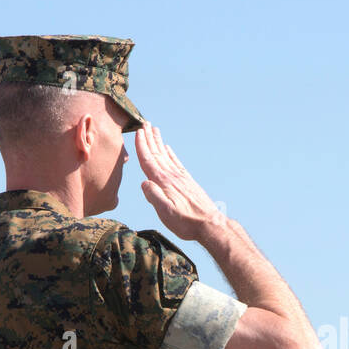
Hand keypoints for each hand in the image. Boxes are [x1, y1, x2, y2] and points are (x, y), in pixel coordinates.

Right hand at [135, 122, 224, 241]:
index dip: (142, 145)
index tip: (138, 131)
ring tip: (155, 130)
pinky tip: (169, 148)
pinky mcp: (188, 182)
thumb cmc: (186, 222)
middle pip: (157, 153)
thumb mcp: (166, 213)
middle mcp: (172, 176)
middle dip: (150, 138)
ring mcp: (181, 178)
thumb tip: (144, 182)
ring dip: (159, 142)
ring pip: (166, 156)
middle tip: (145, 123)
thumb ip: (154, 197)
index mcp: (164, 182)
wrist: (209, 225)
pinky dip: (171, 154)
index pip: (149, 160)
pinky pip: (177, 163)